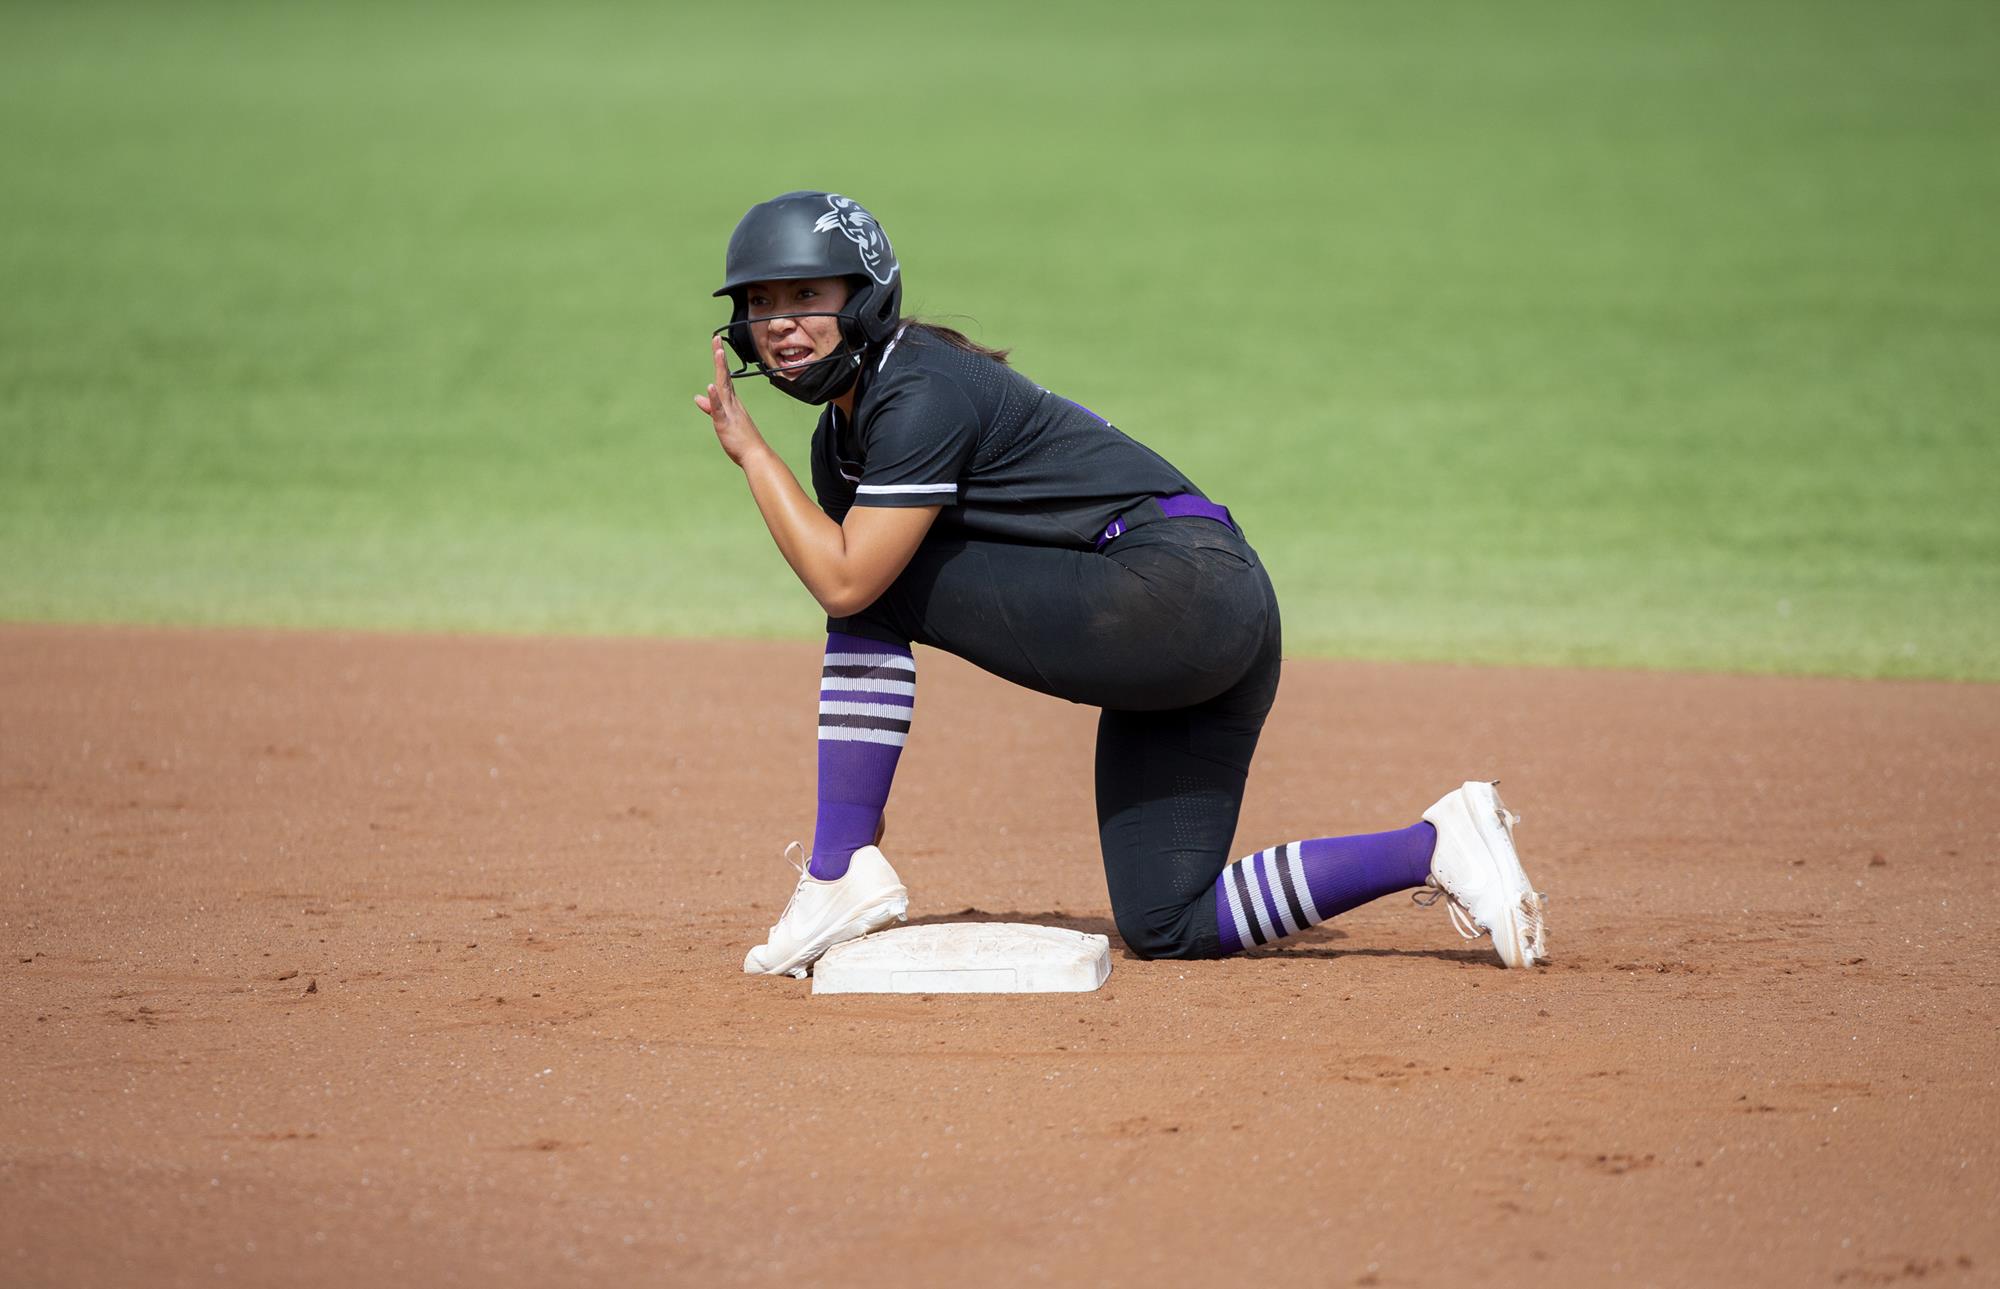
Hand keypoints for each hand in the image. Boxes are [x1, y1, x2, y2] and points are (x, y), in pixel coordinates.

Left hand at [694, 335, 767, 466]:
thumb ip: (710, 408)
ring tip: (718, 353)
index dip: (720, 361)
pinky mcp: (725, 423)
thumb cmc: (741, 440)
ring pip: (723, 387)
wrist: (755, 455)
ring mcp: (729, 412)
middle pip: (724, 376)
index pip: (724, 377)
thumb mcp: (722, 420)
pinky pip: (719, 408)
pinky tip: (710, 386)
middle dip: (720, 357)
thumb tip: (698, 397)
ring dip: (721, 369)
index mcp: (731, 402)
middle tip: (716, 339)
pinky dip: (714, 397)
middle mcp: (732, 403)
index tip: (717, 345)